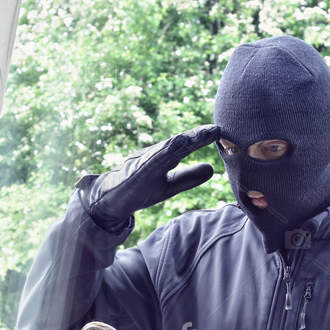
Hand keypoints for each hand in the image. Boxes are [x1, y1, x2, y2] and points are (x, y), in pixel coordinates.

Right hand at [78, 124, 219, 228]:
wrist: (109, 201)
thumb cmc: (139, 191)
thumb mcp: (169, 186)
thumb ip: (188, 178)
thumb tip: (212, 169)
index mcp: (164, 156)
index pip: (186, 145)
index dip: (202, 138)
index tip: (220, 131)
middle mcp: (154, 154)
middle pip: (179, 142)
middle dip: (197, 135)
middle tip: (216, 129)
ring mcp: (143, 161)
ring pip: (166, 148)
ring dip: (184, 140)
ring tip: (200, 134)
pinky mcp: (135, 172)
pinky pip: (150, 160)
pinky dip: (164, 153)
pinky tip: (175, 147)